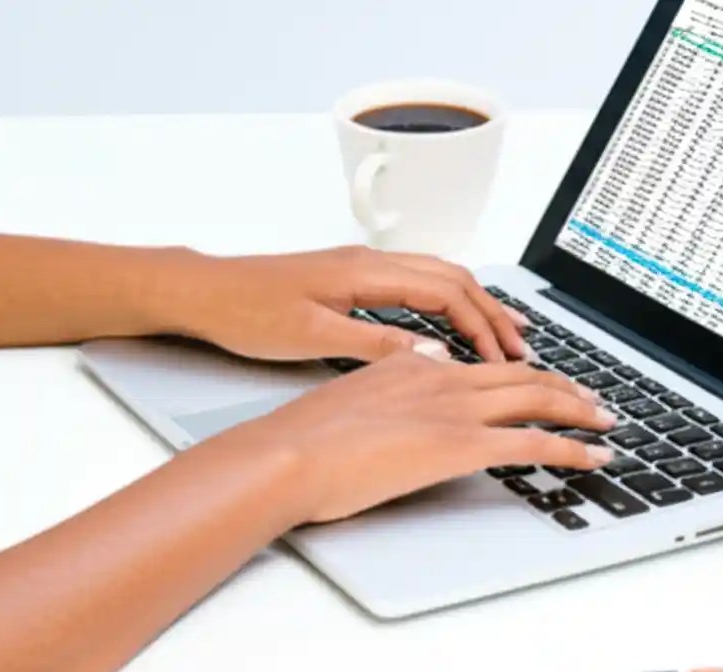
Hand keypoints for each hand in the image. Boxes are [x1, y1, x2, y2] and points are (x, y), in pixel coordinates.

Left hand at [167, 246, 529, 362]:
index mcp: (365, 273)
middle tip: (522, 346)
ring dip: (475, 305)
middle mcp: (370, 263)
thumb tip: (429, 357)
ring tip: (505, 332)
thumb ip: (374, 344)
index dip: (481, 325)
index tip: (503, 356)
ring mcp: (362, 268)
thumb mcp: (310, 337)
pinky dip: (447, 303)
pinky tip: (453, 324)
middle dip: (493, 312)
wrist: (200, 291)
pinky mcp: (351, 279)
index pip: (445, 292)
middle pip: (453, 278)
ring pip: (438, 277)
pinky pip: (417, 284)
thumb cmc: (244, 311)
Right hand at [238, 353, 616, 523]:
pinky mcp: (462, 445)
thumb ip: (388, 380)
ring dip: (580, 409)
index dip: (521, 372)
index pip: (484, 364)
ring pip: (538, 399)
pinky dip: (573, 448)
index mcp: (415, 364)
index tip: (540, 381)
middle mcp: (443, 378)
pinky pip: (534, 443)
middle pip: (522, 375)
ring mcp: (456, 409)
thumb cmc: (303, 438)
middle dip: (566, 386)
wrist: (287, 454)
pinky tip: (594, 457)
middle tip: (593, 399)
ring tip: (606, 421)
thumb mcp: (351, 394)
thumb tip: (418, 367)